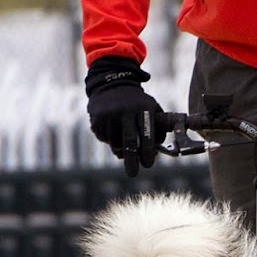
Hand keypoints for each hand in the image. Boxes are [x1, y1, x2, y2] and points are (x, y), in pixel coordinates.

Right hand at [85, 58, 165, 174]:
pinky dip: (108, 140)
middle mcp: (125, 111)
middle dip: (132, 160)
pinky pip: (103, 138)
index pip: (146, 134)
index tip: (148, 164)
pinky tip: (111, 129)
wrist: (112, 83)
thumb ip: (158, 126)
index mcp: (142, 108)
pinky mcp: (97, 118)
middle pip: (129, 142)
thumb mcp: (151, 107)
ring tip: (122, 141)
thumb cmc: (137, 101)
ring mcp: (110, 114)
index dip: (147, 151)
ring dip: (119, 148)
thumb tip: (159, 149)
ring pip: (115, 142)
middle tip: (133, 173)